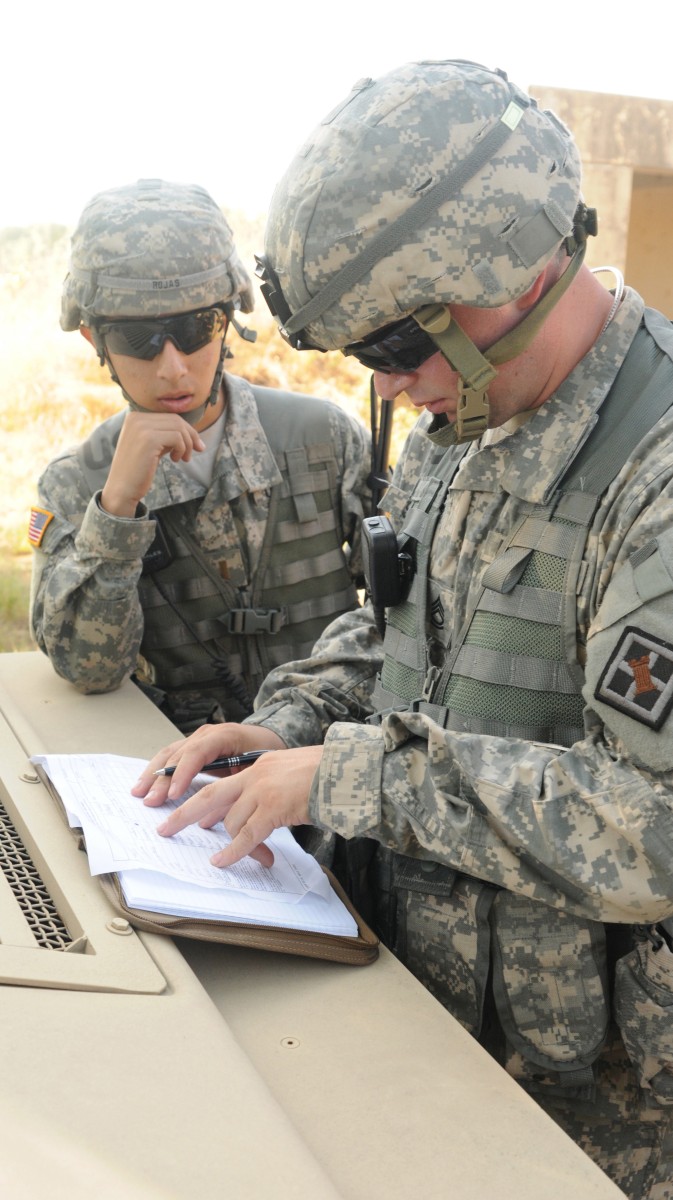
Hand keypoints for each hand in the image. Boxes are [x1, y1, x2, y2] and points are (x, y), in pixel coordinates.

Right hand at [101, 411, 205, 517]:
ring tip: (182, 458)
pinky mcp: (149, 439)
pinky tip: (175, 459)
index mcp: (135, 417)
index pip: (169, 417)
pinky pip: (177, 438)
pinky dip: (182, 449)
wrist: (122, 488)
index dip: (186, 430)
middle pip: (176, 420)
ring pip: (179, 428)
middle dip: (191, 435)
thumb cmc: (138, 469)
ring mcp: (141, 427)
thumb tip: (191, 431)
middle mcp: (136, 418)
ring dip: (187, 444)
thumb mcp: (151, 445)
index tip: (196, 444)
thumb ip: (164, 434)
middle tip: (198, 450)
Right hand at [132, 722, 285, 806]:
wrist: (268, 740)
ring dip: (153, 774)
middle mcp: (208, 734)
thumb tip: (220, 820)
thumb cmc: (266, 755)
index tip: (174, 795)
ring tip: (138, 792)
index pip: (198, 752)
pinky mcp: (194, 747)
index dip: (183, 773)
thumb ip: (238, 792)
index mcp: (226, 736)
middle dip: (162, 778)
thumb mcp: (258, 772)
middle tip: (150, 800)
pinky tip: (146, 784)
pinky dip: (158, 770)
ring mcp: (199, 738)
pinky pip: (172, 756)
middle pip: (179, 754)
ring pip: (170, 753)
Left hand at [153, 744, 322, 868]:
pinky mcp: (273, 808)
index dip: (207, 802)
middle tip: (166, 828)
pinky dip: (232, 851)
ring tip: (221, 854)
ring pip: (232, 820)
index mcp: (261, 764)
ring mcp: (263, 791)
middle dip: (185, 813)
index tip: (194, 816)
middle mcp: (257, 774)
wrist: (346, 770)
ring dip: (228, 840)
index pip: (225, 783)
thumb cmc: (328, 774)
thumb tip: (265, 811)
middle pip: (210, 795)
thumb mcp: (294, 774)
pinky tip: (221, 861)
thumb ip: (276, 788)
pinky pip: (246, 836)